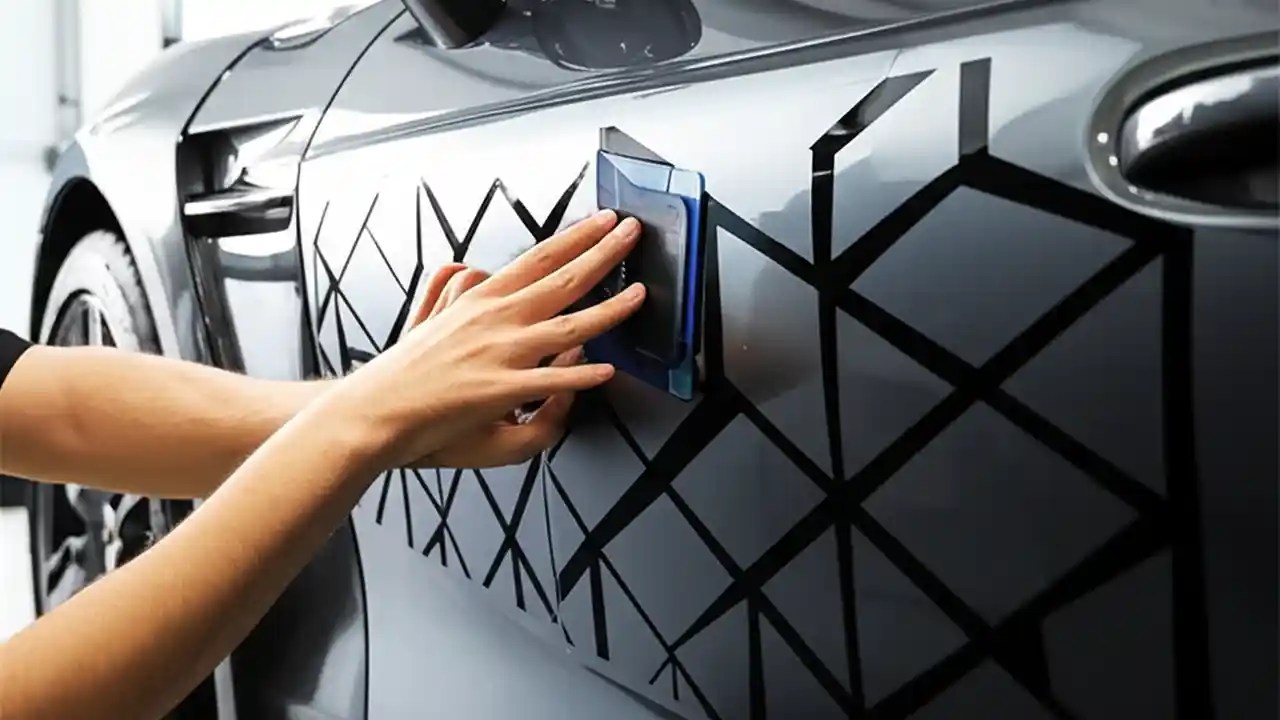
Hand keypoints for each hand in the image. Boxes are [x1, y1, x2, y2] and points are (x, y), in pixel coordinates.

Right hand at [326, 210, 644, 470]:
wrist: (374, 408)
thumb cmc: (402, 371)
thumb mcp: (430, 316)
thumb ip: (452, 289)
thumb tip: (470, 270)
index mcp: (482, 301)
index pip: (539, 259)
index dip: (577, 237)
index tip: (603, 221)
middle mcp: (495, 320)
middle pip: (562, 280)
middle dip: (603, 252)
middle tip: (631, 233)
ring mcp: (499, 354)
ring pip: (568, 327)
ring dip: (609, 309)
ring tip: (639, 294)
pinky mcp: (499, 391)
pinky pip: (550, 381)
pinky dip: (579, 374)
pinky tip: (605, 368)